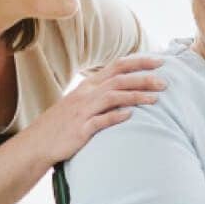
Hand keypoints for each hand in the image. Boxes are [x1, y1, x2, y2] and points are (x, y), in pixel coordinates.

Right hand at [30, 55, 165, 165]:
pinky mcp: (80, 129)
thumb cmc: (65, 123)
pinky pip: (100, 121)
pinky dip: (115, 117)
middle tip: (165, 82)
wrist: (38, 142)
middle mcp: (87, 94)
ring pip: (112, 97)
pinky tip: (130, 116)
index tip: (160, 61)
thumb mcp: (82, 102)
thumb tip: (128, 90)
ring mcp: (83, 111)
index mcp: (89, 85)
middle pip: (119, 79)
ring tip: (156, 99)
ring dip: (135, 96)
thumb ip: (103, 93)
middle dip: (144, 78)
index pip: (118, 66)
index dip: (140, 62)